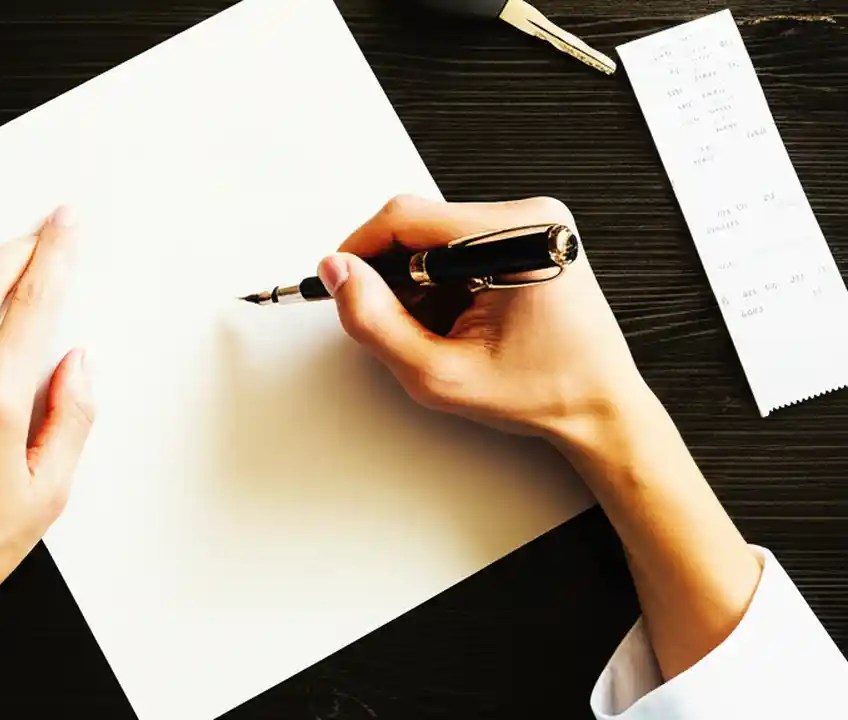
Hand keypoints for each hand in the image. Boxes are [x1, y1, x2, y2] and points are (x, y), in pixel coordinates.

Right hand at [318, 195, 646, 445]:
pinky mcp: (531, 234)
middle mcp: (531, 216)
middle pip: (419, 224)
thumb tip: (338, 274)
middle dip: (396, 278)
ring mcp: (535, 222)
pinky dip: (445, 282)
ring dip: (422, 282)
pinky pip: (460, 244)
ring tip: (445, 330)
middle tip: (405, 328)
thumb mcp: (439, 374)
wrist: (598, 406)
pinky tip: (462, 317)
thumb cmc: (540, 392)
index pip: (405, 217)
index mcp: (517, 237)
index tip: (341, 285)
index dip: (359, 250)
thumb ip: (375, 322)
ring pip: (436, 236)